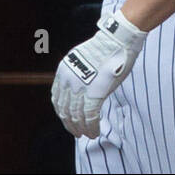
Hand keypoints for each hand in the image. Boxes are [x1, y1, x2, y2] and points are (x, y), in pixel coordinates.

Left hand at [51, 9, 146, 138]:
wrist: (117, 39)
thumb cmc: (106, 47)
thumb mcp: (82, 58)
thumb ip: (78, 74)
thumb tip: (81, 90)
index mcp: (63, 71)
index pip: (57, 99)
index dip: (62, 113)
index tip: (68, 120)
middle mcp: (68, 81)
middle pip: (65, 110)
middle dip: (71, 124)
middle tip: (77, 133)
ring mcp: (80, 88)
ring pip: (77, 116)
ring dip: (82, 129)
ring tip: (88, 134)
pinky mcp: (94, 94)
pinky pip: (90, 118)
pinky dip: (91, 128)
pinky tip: (95, 132)